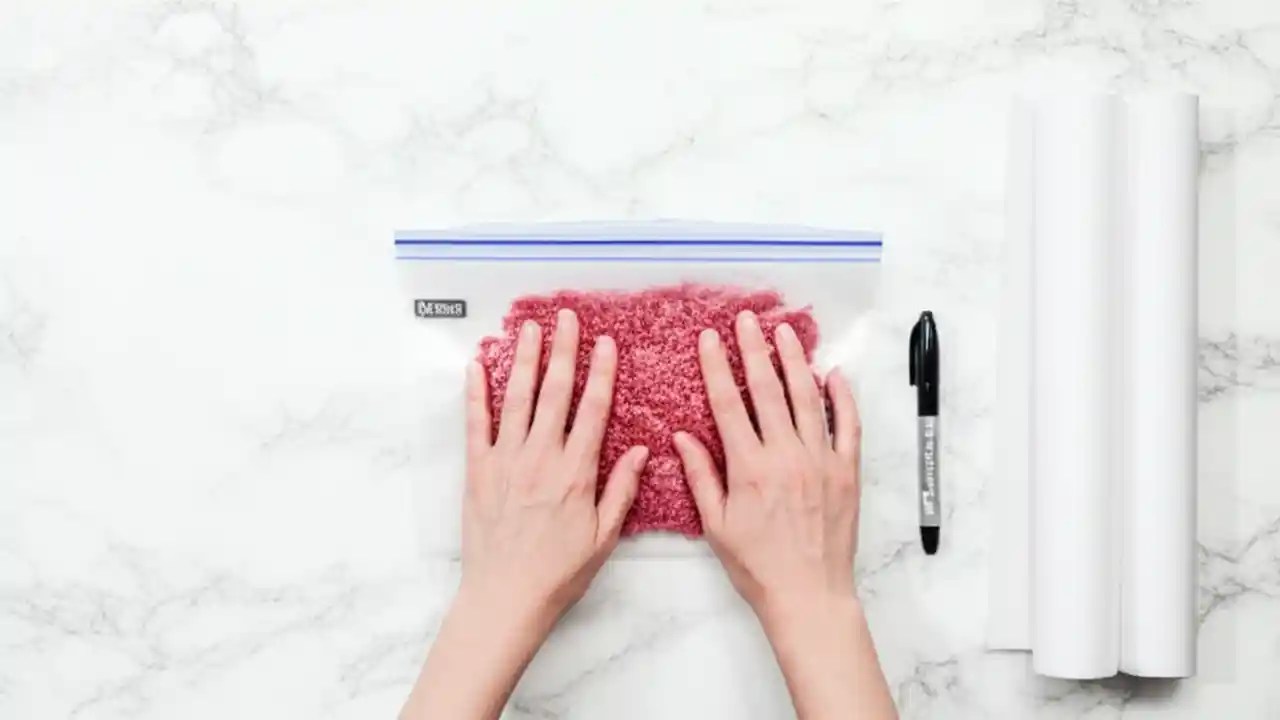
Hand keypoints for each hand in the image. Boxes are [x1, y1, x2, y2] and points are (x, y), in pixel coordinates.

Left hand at [402, 309, 647, 719]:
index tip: (605, 343)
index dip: (600, 372)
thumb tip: (640, 451)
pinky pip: (475, 424)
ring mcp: (506, 461)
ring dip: (522, 359)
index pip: (593, 410)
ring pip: (516, 399)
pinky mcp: (478, 471)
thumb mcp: (604, 537)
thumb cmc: (558, 573)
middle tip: (565, 317)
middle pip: (554, 393)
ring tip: (528, 328)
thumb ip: (621, 490)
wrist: (506, 597)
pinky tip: (476, 366)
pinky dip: (475, 393)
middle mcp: (541, 458)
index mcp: (576, 472)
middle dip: (561, 351)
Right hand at [674, 310, 861, 616]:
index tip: (709, 339)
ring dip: (794, 362)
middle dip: (754, 350)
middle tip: (746, 321)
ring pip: (807, 398)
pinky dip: (842, 397)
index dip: (717, 367)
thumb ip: (701, 476)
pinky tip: (834, 374)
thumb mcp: (716, 525)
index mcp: (749, 468)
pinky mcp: (846, 472)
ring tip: (784, 333)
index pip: (729, 404)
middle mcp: (785, 456)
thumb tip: (683, 438)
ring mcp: (820, 460)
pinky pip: (848, 425)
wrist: (809, 595)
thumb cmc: (759, 567)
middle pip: (768, 390)